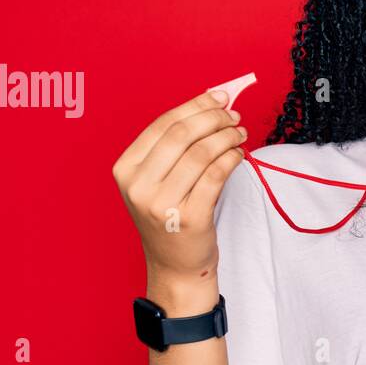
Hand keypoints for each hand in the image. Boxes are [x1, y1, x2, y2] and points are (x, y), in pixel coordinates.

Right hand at [112, 88, 248, 295]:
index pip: (163, 125)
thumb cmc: (171, 218)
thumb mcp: (158, 181)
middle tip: (234, 115)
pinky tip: (239, 154)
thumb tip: (212, 102)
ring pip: (201, 153)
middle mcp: (139, 187)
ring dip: (227, 137)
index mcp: (126, 170)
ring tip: (240, 133)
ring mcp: (162, 205)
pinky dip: (232, 158)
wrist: (176, 267)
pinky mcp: (190, 218)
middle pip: (182, 135)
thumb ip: (175, 146)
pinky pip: (216, 175)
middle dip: (214, 118)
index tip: (219, 97)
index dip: (195, 106)